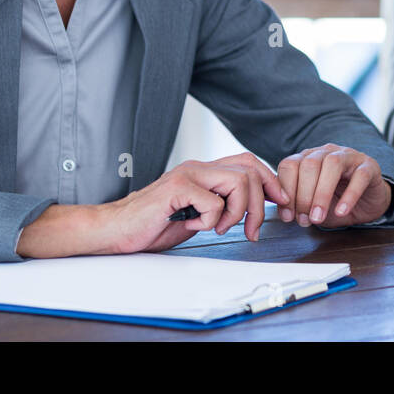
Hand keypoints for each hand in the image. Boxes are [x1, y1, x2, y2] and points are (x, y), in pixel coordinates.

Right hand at [98, 152, 288, 253]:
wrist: (114, 230)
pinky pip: (214, 202)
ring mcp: (187, 174)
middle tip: (251, 230)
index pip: (248, 162)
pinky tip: (191, 226)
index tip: (279, 202)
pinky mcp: (177, 188)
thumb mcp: (194, 215)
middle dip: (260, 202)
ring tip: (218, 228)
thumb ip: (218, 206)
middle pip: (250, 170)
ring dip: (237, 212)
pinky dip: (210, 221)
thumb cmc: (150, 225)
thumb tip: (251, 210)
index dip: (269, 180)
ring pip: (238, 182)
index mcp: (203, 171)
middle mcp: (197, 167)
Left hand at [275, 144, 391, 228]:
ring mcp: (349, 156)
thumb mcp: (313, 205)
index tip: (287, 216)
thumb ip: (298, 205)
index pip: (290, 165)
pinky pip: (359, 176)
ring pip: (332, 165)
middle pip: (309, 164)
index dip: (286, 190)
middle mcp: (327, 153)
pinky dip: (349, 195)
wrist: (368, 202)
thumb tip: (284, 214)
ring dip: (322, 194)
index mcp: (308, 158)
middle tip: (304, 220)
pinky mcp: (369, 167)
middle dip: (303, 195)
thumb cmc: (337, 201)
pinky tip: (342, 211)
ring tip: (318, 218)